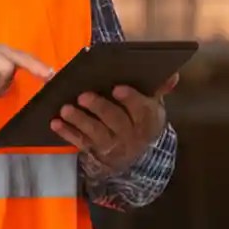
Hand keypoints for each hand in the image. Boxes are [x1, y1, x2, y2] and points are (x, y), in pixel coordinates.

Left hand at [50, 73, 178, 174]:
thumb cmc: (140, 119)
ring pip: (96, 133)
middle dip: (99, 108)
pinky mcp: (95, 152)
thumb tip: (173, 75)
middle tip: (83, 95)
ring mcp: (112, 146)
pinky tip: (55, 123)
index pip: (142, 110)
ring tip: (65, 109)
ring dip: (80, 121)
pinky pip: (80, 143)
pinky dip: (67, 133)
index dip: (130, 99)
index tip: (117, 88)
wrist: (134, 153)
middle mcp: (131, 136)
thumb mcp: (152, 105)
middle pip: (116, 121)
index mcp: (148, 120)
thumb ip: (158, 88)